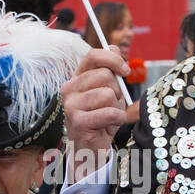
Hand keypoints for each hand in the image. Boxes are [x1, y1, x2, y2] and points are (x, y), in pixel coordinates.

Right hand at [62, 45, 129, 179]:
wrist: (91, 147)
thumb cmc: (102, 118)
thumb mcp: (109, 91)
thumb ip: (110, 70)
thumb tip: (112, 46)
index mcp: (76, 78)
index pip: (93, 56)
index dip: (113, 59)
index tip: (125, 71)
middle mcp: (69, 89)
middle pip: (105, 75)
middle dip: (117, 91)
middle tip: (111, 105)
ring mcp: (70, 105)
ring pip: (108, 94)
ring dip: (116, 107)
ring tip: (108, 117)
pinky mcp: (77, 121)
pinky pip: (109, 112)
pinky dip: (116, 120)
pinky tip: (108, 126)